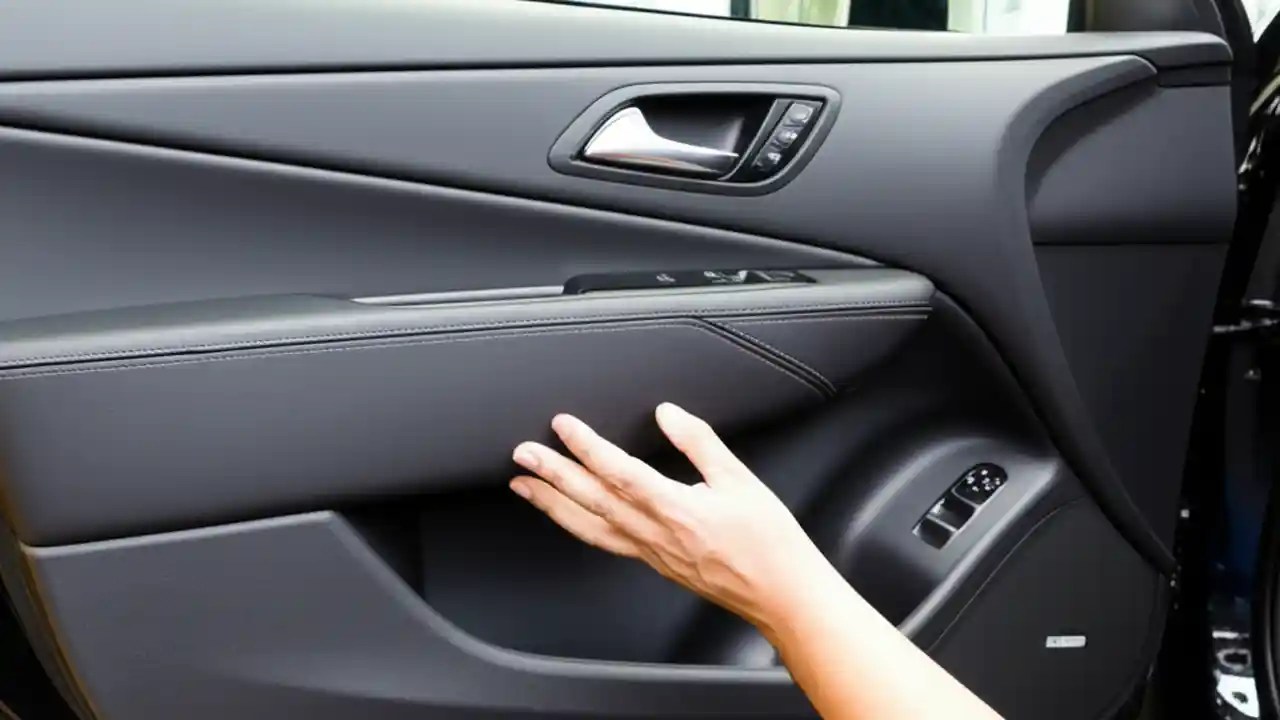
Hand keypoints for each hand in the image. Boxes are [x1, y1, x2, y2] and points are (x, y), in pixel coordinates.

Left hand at [510, 403, 832, 633]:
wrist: (782, 597)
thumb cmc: (769, 543)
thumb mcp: (741, 480)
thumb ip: (700, 443)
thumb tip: (667, 413)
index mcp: (676, 510)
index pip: (619, 473)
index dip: (587, 446)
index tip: (563, 424)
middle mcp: (655, 535)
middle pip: (592, 502)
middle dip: (552, 476)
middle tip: (522, 455)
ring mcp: (650, 554)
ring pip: (590, 527)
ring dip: (552, 505)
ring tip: (524, 486)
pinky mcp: (654, 565)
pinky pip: (604, 543)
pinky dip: (577, 526)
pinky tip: (565, 516)